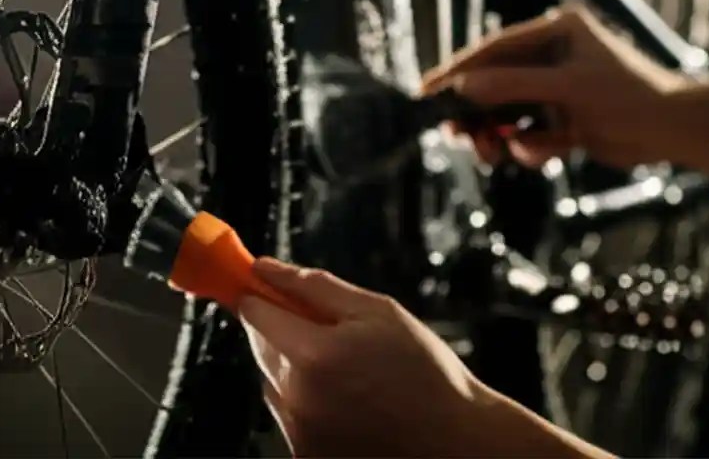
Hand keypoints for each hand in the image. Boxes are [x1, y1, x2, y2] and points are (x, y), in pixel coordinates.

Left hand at [237, 257, 610, 457]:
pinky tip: (349, 400)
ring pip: (274, 379)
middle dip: (285, 328)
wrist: (453, 442)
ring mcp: (298, 430)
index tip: (262, 283)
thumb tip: (267, 268)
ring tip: (351, 372)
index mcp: (312, 355)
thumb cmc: (424, 373)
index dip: (260, 292)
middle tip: (332, 330)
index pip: (254, 312)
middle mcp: (296, 397)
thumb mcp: (379, 312)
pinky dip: (307, 400)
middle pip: (261, 345)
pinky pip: (290, 413)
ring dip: (296, 366)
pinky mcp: (304, 453)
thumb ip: (316, 288)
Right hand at [421, 6, 687, 168]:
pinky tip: (545, 152)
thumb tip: (464, 87)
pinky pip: (530, 134)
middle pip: (495, 84)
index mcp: (555, 33)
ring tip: (494, 152)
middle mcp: (553, 57)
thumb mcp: (567, 87)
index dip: (458, 70)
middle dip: (477, 113)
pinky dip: (530, 147)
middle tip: (455, 134)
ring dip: (500, 135)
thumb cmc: (629, 96)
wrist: (674, 131)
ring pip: (509, 114)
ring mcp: (558, 90)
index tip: (427, 90)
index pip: (494, 49)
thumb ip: (513, 86)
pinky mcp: (566, 120)